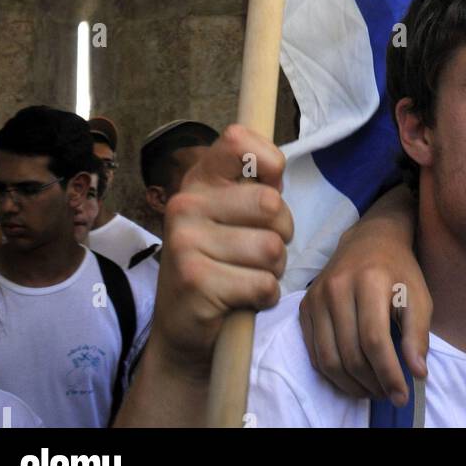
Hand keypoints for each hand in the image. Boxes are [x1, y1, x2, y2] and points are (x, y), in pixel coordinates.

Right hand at [151, 125, 293, 377]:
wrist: (182, 325)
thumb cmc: (220, 261)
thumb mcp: (230, 214)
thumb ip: (255, 186)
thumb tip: (276, 171)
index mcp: (198, 179)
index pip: (238, 140)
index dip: (270, 162)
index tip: (270, 187)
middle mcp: (186, 204)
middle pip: (270, 204)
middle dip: (283, 233)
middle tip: (262, 249)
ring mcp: (186, 242)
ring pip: (271, 248)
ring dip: (274, 269)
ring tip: (250, 274)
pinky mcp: (195, 281)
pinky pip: (262, 284)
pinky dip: (265, 296)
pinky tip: (244, 298)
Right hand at [299, 196, 430, 406]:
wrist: (370, 240)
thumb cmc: (398, 270)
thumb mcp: (418, 296)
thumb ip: (418, 334)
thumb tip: (417, 373)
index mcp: (369, 281)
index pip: (374, 341)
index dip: (388, 374)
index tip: (402, 396)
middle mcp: (337, 287)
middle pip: (350, 354)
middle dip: (372, 384)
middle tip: (388, 394)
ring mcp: (317, 297)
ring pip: (328, 359)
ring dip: (351, 385)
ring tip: (372, 390)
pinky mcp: (305, 306)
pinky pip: (314, 352)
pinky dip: (332, 374)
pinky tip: (352, 378)